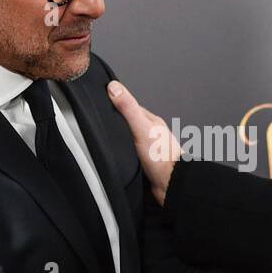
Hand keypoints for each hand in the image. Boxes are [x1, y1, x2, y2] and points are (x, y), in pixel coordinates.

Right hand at [107, 81, 177, 205]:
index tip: (101, 97)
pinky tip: (115, 154)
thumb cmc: (161, 158)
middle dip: (115, 121)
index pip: (130, 106)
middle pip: (128, 122)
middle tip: (100, 118)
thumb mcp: (141, 127)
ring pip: (128, 138)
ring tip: (105, 136)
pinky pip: (129, 153)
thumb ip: (128, 108)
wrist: (171, 184)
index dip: (115, 101)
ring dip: (118, 139)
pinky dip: (122, 152)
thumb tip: (114, 87)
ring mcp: (147, 148)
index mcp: (150, 121)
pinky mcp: (144, 162)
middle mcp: (150, 133)